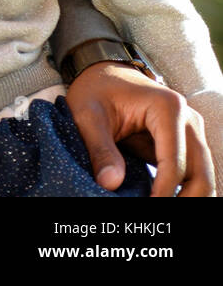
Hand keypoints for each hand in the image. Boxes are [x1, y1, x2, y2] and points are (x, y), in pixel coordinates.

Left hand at [65, 61, 215, 196]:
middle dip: (186, 200)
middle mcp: (187, 119)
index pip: (174, 162)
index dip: (164, 191)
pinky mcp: (186, 141)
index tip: (149, 207)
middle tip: (158, 216)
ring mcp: (190, 130)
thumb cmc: (94, 90)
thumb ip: (100, 148)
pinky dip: (184, 190)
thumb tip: (111, 183)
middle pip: (201, 173)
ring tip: (161, 209)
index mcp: (167, 108)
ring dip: (189, 197)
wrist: (102, 73)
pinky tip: (165, 201)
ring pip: (203, 175)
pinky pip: (193, 172)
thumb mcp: (87, 116)